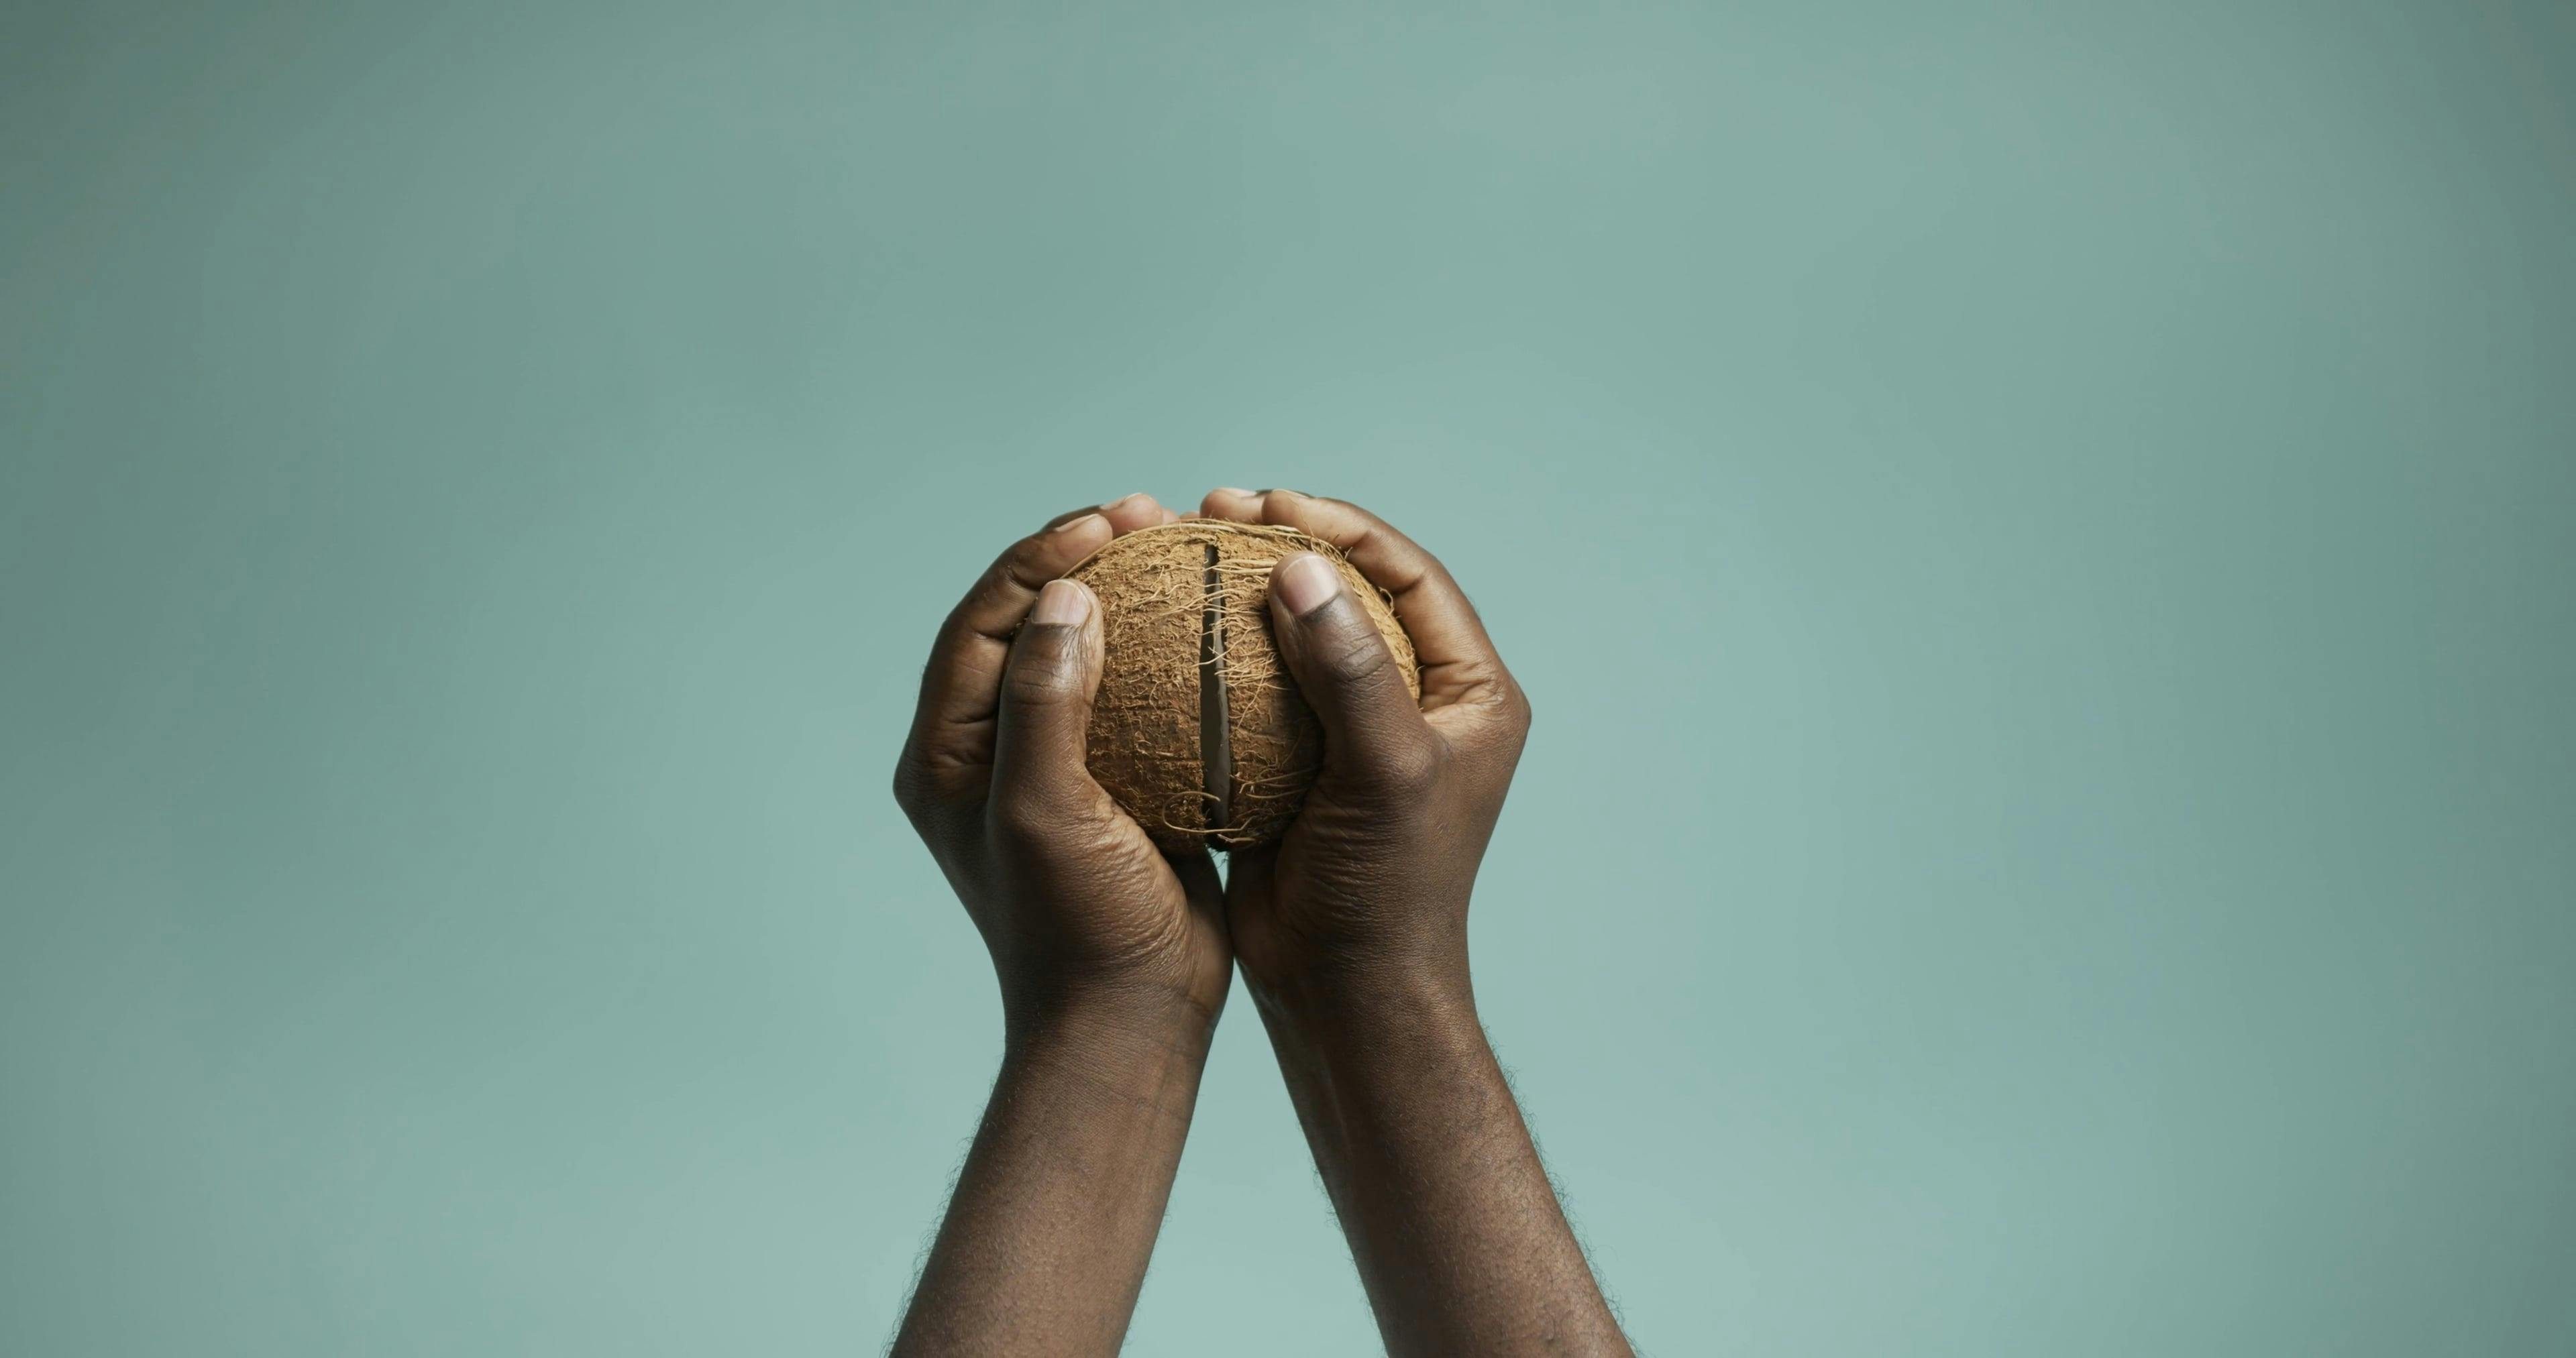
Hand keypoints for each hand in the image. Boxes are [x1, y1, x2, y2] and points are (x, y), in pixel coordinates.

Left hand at [890, 496, 1235, 1356]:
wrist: (1127, 1024)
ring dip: (1126, 598)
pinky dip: (1165, 653)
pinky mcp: (1111, 787)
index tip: (1108, 523)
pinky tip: (1216, 625)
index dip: (1037, 562)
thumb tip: (1063, 600)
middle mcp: (988, 754)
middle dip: (1080, 564)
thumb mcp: (1048, 813)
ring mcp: (1052, 770)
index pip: (982, 625)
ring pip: (1082, 653)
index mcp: (949, 755)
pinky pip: (1131, 696)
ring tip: (1181, 548)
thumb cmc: (1078, 929)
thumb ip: (1045, 705)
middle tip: (1147, 517)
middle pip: (1025, 626)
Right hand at [1198, 488, 1531, 1011]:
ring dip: (1243, 593)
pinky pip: (1258, 686)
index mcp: (1469, 693)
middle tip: (1213, 510)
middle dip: (1285, 544)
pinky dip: (1216, 654)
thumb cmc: (1387, 889)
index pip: (1409, 576)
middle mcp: (1418, 701)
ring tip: (1182, 550)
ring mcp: (1356, 731)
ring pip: (1299, 635)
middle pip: (1351, 592)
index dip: (1343, 529)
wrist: (1347, 990)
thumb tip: (1306, 570)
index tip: (1271, 502)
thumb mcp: (1384, 772)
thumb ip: (1351, 670)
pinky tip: (1162, 629)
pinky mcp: (1300, 762)